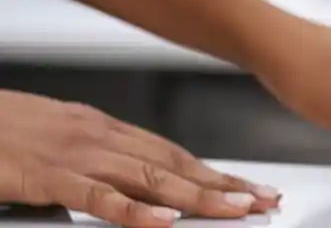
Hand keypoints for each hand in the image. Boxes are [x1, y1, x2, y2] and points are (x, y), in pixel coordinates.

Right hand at [0, 90, 278, 226]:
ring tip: (239, 210)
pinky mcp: (47, 176)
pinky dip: (135, 210)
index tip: (249, 188)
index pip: (172, 154)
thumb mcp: (51, 148)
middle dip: (224, 185)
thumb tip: (119, 194)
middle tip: (265, 200)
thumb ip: (88, 169)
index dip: (214, 172)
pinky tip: (165, 221)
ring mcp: (75, 155)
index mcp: (101, 130)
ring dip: (200, 196)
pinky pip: (98, 196)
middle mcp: (98, 137)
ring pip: (152, 178)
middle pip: (175, 164)